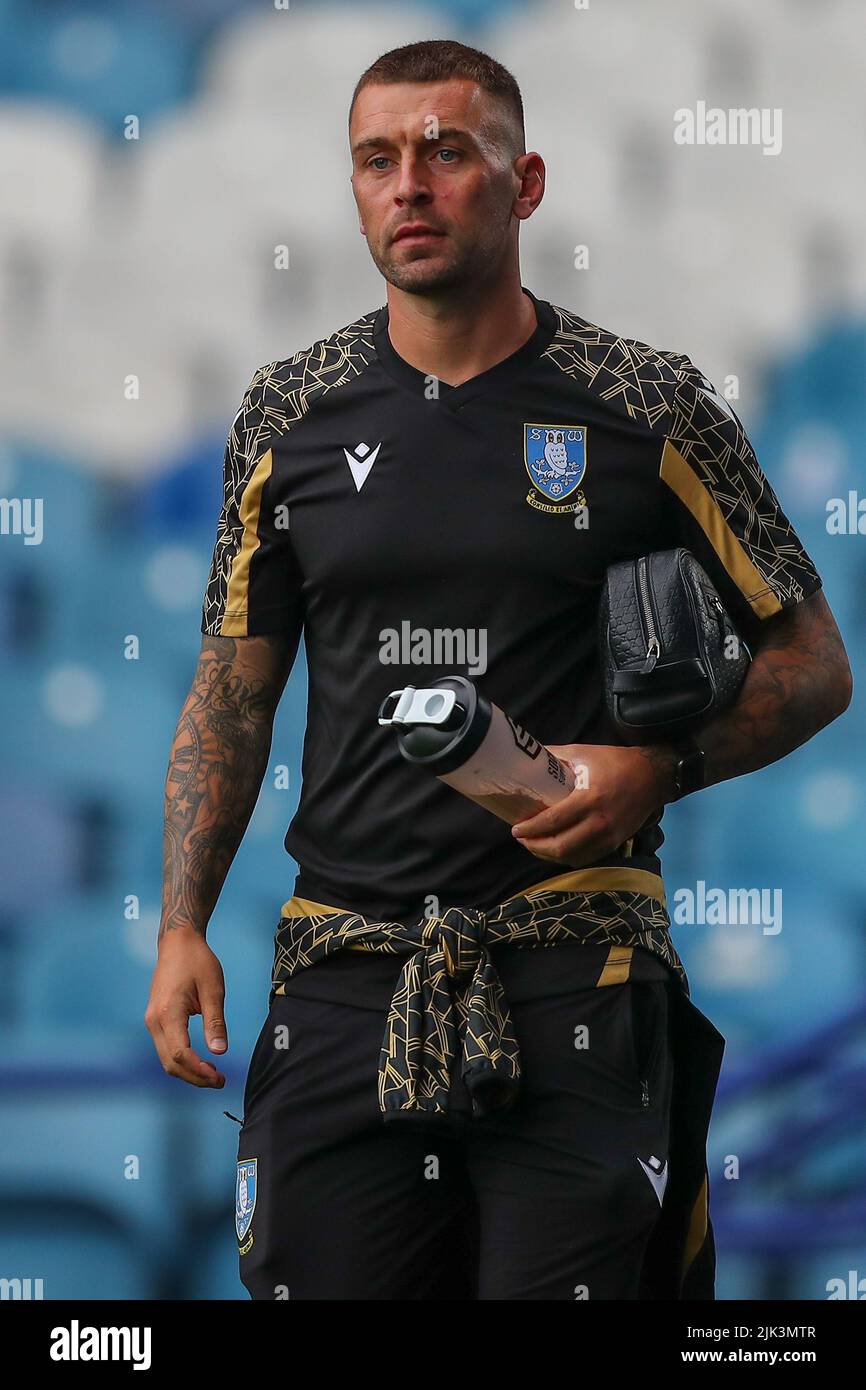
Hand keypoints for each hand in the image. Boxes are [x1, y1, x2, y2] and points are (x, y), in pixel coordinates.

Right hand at [145, 929, 227, 1086]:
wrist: (177, 943)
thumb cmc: (197, 962)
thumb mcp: (213, 989)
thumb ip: (215, 1022)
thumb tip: (220, 1052)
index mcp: (168, 1013)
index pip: (181, 1054)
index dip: (200, 1072)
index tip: (220, 1078)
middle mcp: (154, 1020)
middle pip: (170, 1063)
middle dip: (194, 1077)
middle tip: (220, 1081)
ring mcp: (151, 1021)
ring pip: (166, 1059)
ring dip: (188, 1071)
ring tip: (213, 1074)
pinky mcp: (155, 1019)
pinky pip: (166, 1048)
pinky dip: (182, 1060)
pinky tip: (201, 1061)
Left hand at [511, 742, 675, 867]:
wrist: (652, 776)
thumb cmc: (615, 762)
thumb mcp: (583, 753)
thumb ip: (555, 757)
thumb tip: (529, 757)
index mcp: (589, 798)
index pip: (553, 821)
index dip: (531, 829)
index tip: (516, 829)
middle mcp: (599, 822)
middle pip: (560, 846)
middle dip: (536, 846)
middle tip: (523, 839)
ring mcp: (609, 836)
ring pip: (573, 857)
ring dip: (550, 855)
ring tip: (535, 845)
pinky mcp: (616, 843)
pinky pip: (587, 858)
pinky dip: (568, 857)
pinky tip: (557, 850)